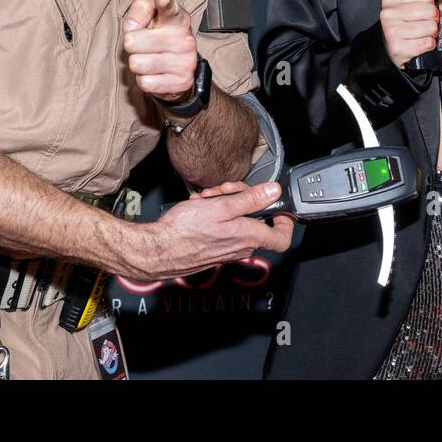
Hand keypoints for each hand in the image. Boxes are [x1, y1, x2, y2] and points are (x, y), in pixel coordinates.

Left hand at [123, 0, 196, 102]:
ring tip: (149, 57)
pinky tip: (155, 72)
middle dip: (130, 44)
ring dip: (137, 62)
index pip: (169, 8)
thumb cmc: (158, 32)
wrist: (178, 64)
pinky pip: (145, 82)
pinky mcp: (182, 81)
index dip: (164, 2)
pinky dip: (144, 79)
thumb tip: (130, 27)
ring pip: (137, 64)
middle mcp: (185, 38)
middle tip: (142, 43)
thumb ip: (139, 9)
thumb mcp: (149, 13)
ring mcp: (186, 61)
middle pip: (132, 41)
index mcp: (176, 17)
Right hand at [134, 181, 294, 278]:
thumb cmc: (184, 230)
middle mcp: (241, 247)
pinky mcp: (214, 250)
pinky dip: (215, 214)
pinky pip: (223, 228)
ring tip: (207, 198)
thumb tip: (274, 192)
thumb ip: (251, 199)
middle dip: (243, 199)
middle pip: (256, 220)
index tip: (277, 206)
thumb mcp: (222, 206)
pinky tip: (200, 207)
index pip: (282, 238)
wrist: (156, 250)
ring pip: (237, 222)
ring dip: (225, 204)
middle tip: (227, 191)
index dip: (285, 221)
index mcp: (248, 237)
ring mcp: (227, 250)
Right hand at [380, 0, 441, 67]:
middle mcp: (388, 13)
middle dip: (432, 17)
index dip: (430, 1)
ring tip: (422, 31)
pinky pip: (427, 43)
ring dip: (431, 31)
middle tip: (424, 21)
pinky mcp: (398, 48)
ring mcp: (392, 31)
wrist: (389, 43)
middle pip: (430, 11)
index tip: (423, 6)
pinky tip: (419, 41)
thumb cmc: (402, 20)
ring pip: (430, 27)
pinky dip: (428, 43)